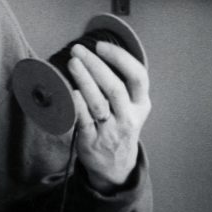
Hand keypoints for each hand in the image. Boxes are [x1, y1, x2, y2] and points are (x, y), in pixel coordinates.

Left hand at [66, 41, 150, 190]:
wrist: (116, 165)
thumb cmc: (120, 125)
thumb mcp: (133, 108)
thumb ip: (124, 84)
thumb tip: (100, 52)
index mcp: (140, 104)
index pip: (138, 76)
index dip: (120, 58)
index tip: (101, 46)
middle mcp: (128, 117)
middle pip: (115, 88)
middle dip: (96, 66)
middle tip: (78, 50)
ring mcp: (110, 130)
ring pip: (98, 103)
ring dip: (84, 81)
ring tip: (72, 63)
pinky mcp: (92, 141)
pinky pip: (84, 121)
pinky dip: (78, 105)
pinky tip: (70, 91)